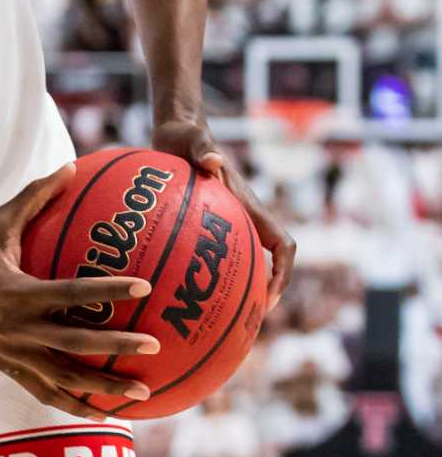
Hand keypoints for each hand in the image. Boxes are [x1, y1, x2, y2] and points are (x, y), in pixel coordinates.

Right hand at [0, 164, 159, 419]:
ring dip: (103, 388)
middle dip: (115, 347)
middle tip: (154, 346)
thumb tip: (72, 165)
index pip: (71, 293)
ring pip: (64, 379)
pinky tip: (106, 413)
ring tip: (143, 392)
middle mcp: (18, 330)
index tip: (144, 287)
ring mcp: (14, 355)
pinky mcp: (10, 370)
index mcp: (18, 293)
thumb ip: (35, 196)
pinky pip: (47, 394)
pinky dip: (76, 406)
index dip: (108, 290)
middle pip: (74, 344)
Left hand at [153, 115, 294, 307]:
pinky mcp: (205, 227)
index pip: (282, 245)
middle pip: (267, 264)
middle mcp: (243, 219)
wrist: (177, 131)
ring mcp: (226, 225)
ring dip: (238, 292)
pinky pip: (212, 259)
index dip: (283, 273)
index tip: (271, 297)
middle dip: (263, 294)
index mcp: (249, 206)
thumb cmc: (187, 137)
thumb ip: (204, 150)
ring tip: (215, 324)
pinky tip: (173, 297)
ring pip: (243, 265)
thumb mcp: (194, 141)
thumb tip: (213, 161)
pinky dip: (204, 279)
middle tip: (245, 324)